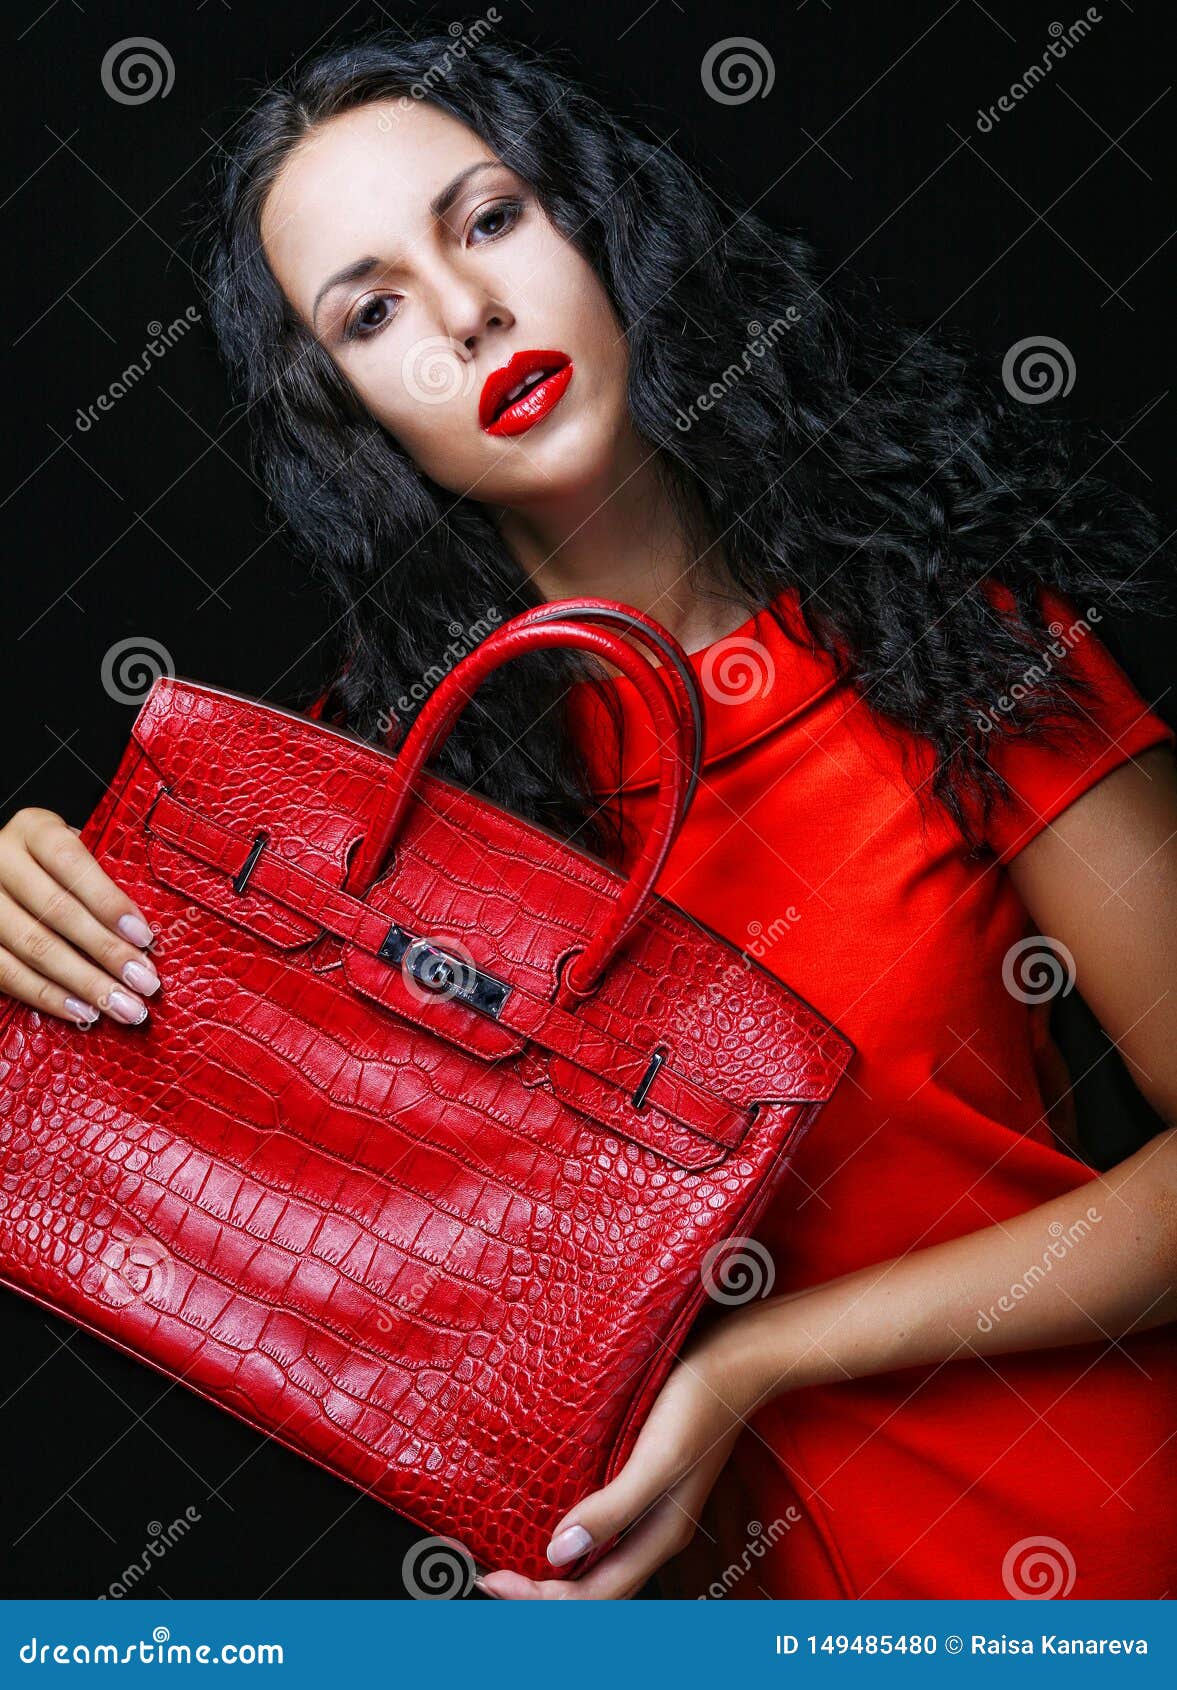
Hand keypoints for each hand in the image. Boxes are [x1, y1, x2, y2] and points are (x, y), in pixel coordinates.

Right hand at [0, 808, 159, 1028]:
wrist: (5, 871)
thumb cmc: (58, 865)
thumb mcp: (79, 851)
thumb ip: (103, 879)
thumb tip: (143, 933)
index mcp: (33, 830)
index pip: (72, 863)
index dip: (109, 902)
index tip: (145, 936)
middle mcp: (0, 860)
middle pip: (55, 911)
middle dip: (106, 952)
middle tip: (144, 982)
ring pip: (32, 947)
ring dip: (84, 983)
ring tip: (122, 1006)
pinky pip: (6, 974)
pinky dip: (48, 997)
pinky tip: (83, 1011)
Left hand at [476, 1323, 761, 1599]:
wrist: (736, 1358)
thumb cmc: (701, 1402)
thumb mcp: (659, 1456)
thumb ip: (615, 1507)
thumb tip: (558, 1551)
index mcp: (658, 1536)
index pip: (592, 1596)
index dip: (538, 1598)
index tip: (491, 1579)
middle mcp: (651, 1529)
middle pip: (592, 1586)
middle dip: (539, 1592)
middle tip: (488, 1575)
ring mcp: (648, 1505)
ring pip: (595, 1558)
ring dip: (552, 1567)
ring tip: (509, 1553)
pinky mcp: (641, 1477)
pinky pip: (600, 1522)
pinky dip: (568, 1529)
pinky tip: (545, 1510)